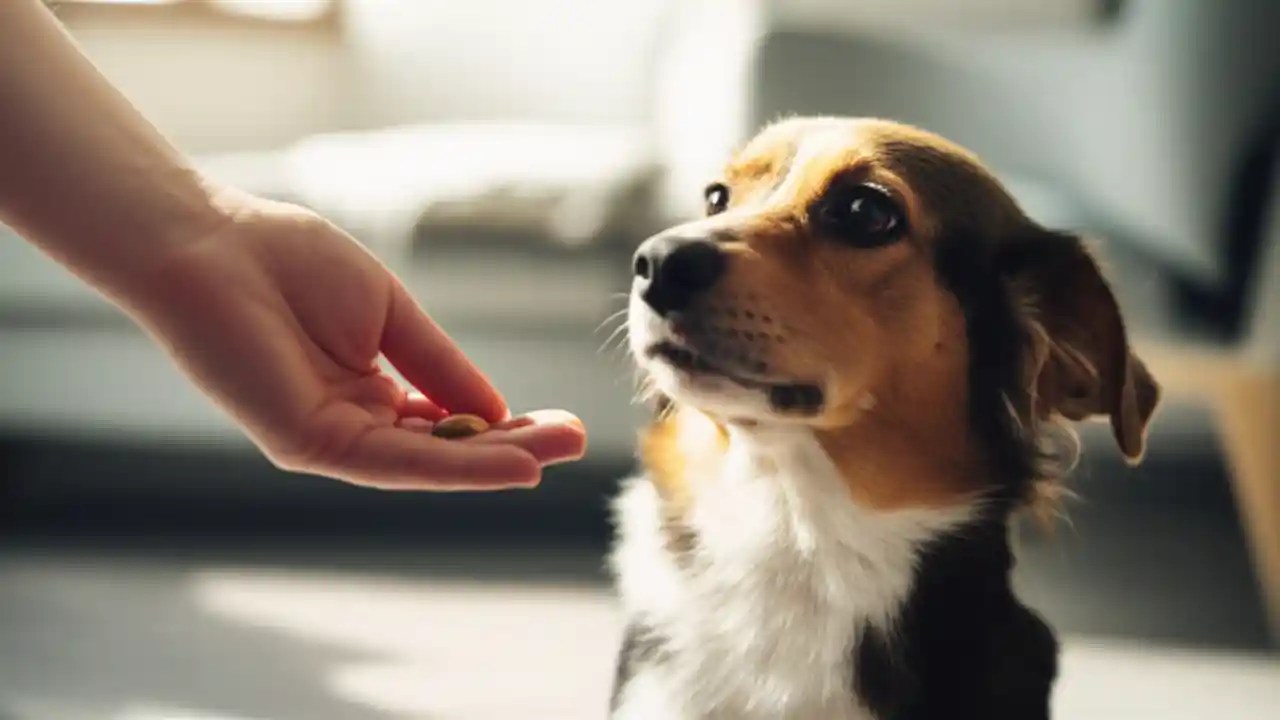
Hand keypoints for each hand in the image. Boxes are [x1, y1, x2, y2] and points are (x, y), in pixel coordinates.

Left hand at [129, 190, 586, 489]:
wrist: (214, 244)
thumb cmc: (290, 263)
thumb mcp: (391, 315)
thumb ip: (441, 365)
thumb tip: (500, 408)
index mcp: (369, 388)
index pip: (448, 419)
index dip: (504, 424)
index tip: (560, 423)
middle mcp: (353, 422)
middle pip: (446, 447)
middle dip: (512, 446)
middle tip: (575, 442)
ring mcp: (331, 437)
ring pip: (428, 462)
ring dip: (496, 460)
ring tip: (558, 451)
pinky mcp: (309, 443)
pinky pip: (396, 461)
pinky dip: (456, 464)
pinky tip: (509, 462)